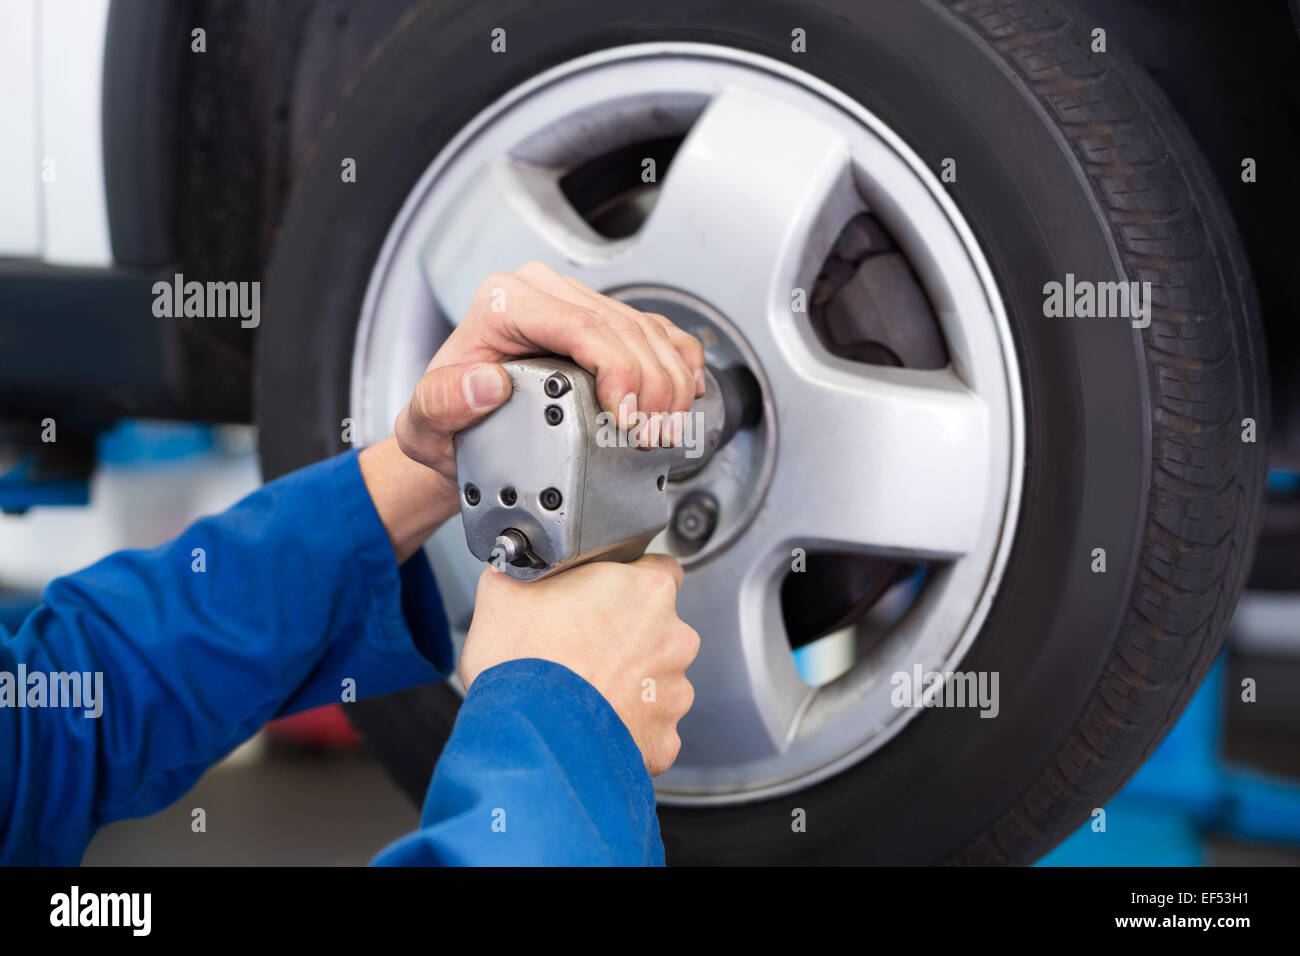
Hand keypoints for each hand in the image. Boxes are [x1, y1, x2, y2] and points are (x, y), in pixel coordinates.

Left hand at [394, 261, 706, 481]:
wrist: (464, 440)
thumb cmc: (447, 429)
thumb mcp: (424, 426)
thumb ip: (441, 403)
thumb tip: (487, 382)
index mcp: (503, 302)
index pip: (581, 324)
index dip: (619, 371)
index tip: (628, 419)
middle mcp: (542, 292)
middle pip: (623, 328)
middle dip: (651, 385)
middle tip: (650, 436)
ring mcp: (578, 303)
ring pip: (647, 330)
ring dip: (670, 381)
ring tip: (665, 429)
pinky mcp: (605, 323)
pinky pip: (657, 332)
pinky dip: (679, 364)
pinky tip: (682, 397)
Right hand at [460, 554, 699, 776]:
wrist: (527, 738)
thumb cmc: (521, 663)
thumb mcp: (504, 590)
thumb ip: (527, 570)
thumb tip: (518, 568)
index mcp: (647, 591)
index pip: (660, 569)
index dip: (631, 580)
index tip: (607, 595)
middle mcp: (673, 639)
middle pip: (660, 628)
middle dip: (629, 636)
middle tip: (582, 647)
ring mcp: (673, 691)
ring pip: (656, 680)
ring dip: (629, 683)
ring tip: (583, 690)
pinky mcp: (663, 738)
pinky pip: (649, 728)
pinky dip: (625, 727)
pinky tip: (591, 724)